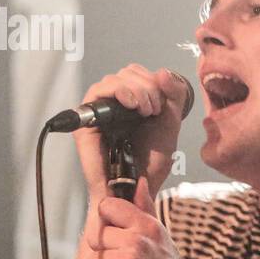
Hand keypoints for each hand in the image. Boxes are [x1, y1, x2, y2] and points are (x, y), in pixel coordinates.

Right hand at [71, 64, 188, 201]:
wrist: (140, 187)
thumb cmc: (150, 163)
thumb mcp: (171, 123)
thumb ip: (173, 96)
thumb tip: (162, 71)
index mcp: (131, 104)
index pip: (135, 74)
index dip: (150, 80)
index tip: (160, 102)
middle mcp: (113, 106)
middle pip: (124, 73)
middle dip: (146, 86)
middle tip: (153, 109)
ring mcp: (98, 114)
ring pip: (112, 79)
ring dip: (135, 89)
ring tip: (145, 111)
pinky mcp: (86, 123)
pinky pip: (96, 93)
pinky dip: (117, 92)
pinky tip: (133, 106)